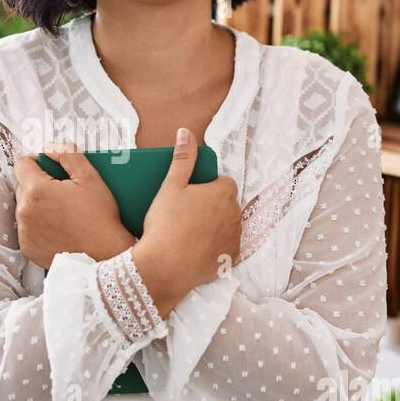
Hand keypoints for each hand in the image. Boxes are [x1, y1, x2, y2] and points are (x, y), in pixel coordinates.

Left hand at [13, 141, 134, 269]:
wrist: (105, 256)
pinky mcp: (28, 248)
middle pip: (22, 186)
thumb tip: (49, 147)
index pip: (21, 164)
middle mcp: (24, 211)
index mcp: (36, 190)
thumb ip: (67, 154)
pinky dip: (39, 226)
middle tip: (62, 193)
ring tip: (62, 212)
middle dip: (38, 185)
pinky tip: (58, 228)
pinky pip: (27, 229)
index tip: (49, 169)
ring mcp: (24, 232)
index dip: (36, 162)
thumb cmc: (100, 218)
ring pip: (24, 208)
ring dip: (38, 206)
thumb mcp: (90, 177)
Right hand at [133, 127, 240, 317]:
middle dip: (211, 206)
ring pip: (227, 225)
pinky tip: (196, 249)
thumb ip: (182, 158)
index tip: (189, 196)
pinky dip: (215, 247)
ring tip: (189, 233)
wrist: (164, 267)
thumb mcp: (170, 186)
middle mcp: (236, 214)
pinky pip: (226, 247)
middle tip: (185, 214)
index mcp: (224, 192)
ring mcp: (235, 238)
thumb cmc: (165, 224)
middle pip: (226, 204)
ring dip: (214, 226)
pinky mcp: (231, 258)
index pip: (223, 182)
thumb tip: (186, 133)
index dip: (205, 187)